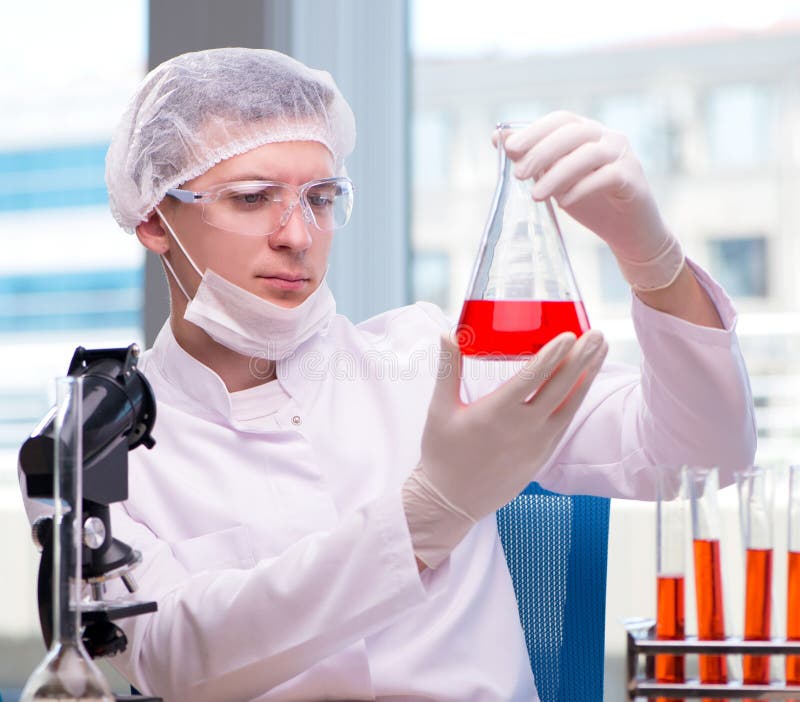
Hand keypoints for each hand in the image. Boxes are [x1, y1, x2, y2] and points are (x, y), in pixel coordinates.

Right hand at [402, 329, 607, 568]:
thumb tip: (447, 334)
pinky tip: (584, 383)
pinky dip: (577, 399)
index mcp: (497, 413)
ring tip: (601, 351)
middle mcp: (523, 428)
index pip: (532, 377)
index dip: (552, 355)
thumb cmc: (442, 454)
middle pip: (560, 387)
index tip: (569, 335)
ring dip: (587, 376)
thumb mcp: (439, 409)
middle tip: (597, 334)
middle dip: (581, 358)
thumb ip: (448, 369)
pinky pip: (565, 422)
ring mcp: (537, 444)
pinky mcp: (542, 456)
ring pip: (570, 405)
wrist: (450, 502)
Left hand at [502, 111, 683, 290]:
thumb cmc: (590, 201)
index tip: (509, 148)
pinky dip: (582, 188)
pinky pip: (607, 177)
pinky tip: (563, 203)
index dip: (535, 130)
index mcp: (589, 132)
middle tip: (519, 175)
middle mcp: (609, 138)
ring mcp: (624, 156)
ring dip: (557, 174)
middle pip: (574, 133)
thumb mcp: (555, 178)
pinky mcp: (634, 179)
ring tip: (536, 195)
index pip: (561, 119)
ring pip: (589, 154)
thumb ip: (532, 157)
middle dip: (542, 152)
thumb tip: (497, 136)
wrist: (629, 231)